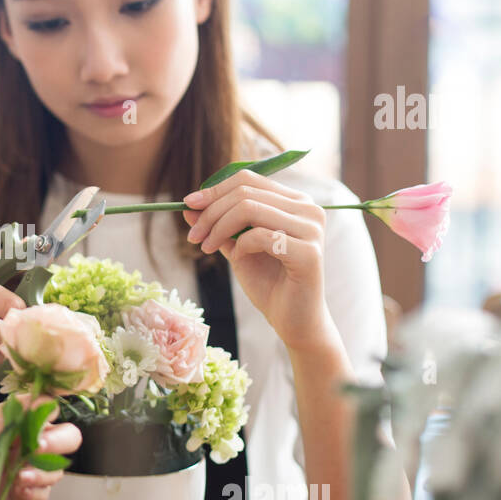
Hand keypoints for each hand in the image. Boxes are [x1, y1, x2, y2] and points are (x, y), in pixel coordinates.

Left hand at [0, 399, 80, 499]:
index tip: (43, 417)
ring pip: (56, 469)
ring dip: (44, 470)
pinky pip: (41, 496)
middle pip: (66, 438)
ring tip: (21, 474)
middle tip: (40, 446)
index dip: (51, 410)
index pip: (48, 407)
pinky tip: (21, 487)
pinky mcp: (21, 499)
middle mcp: (28, 444)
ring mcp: (27, 471)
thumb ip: (0, 425)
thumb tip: (31, 416)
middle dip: (60, 441)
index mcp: (17, 420)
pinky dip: (36, 491)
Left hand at [183, 168, 333, 351]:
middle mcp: (309, 209)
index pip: (248, 178)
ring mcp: (312, 229)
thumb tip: (188, 206)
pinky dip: (240, 246)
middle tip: (193, 235)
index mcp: (294, 201)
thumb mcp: (237, 247)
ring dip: (219, 227)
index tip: (188, 205)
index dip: (214, 189)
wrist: (293, 320)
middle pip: (245, 192)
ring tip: (206, 247)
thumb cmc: (268, 283)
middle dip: (210, 212)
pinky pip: (260, 235)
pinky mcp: (309, 252)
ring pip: (249, 209)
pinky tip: (238, 258)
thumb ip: (218, 225)